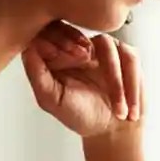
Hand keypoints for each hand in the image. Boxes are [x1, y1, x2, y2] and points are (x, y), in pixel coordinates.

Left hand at [21, 20, 143, 138]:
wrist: (111, 129)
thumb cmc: (80, 115)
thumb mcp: (51, 99)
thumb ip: (37, 74)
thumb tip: (28, 47)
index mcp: (55, 54)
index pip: (50, 32)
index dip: (55, 42)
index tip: (63, 61)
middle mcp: (78, 46)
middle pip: (75, 30)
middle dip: (79, 51)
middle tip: (85, 68)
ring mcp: (104, 49)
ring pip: (106, 45)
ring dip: (113, 77)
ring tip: (116, 106)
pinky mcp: (127, 55)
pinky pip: (130, 58)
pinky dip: (130, 84)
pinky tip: (126, 106)